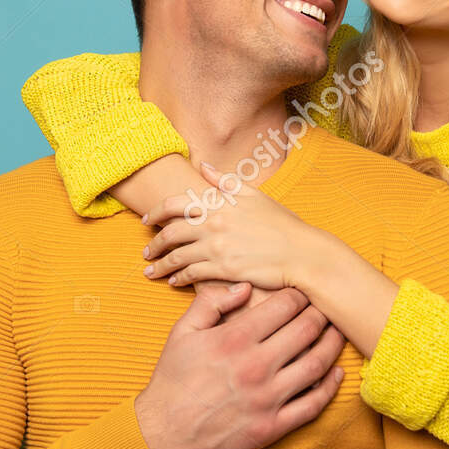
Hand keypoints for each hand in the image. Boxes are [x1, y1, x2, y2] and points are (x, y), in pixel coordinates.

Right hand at [136, 283, 346, 448]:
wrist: (164, 433)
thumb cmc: (172, 380)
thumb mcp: (182, 332)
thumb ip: (211, 303)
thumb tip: (245, 287)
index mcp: (234, 339)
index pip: (284, 306)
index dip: (299, 295)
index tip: (303, 293)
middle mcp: (255, 366)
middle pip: (306, 330)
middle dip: (321, 314)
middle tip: (326, 309)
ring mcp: (267, 398)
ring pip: (317, 364)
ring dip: (333, 345)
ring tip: (338, 334)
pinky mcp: (273, 426)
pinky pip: (313, 404)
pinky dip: (330, 387)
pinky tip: (336, 373)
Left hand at [141, 161, 323, 290]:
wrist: (302, 253)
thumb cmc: (282, 224)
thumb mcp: (255, 195)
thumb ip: (226, 182)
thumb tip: (203, 166)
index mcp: (219, 203)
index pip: (175, 203)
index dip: (156, 212)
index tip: (147, 220)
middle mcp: (213, 224)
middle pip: (170, 233)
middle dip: (153, 244)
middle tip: (146, 251)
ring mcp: (217, 247)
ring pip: (177, 257)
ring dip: (160, 265)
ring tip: (151, 271)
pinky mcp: (223, 270)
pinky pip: (191, 275)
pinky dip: (178, 278)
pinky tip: (173, 282)